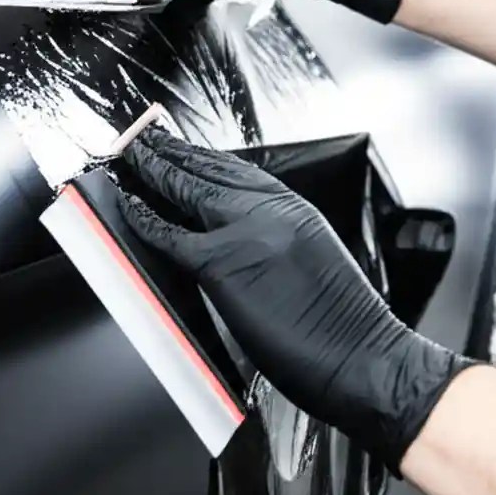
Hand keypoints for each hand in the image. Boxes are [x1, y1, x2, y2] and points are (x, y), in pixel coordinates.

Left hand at [117, 129, 471, 472]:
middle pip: (211, 168)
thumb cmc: (345, 329)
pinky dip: (146, 218)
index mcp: (298, 210)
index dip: (204, 155)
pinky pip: (172, 234)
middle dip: (173, 151)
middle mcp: (273, 211)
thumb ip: (280, 241)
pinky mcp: (224, 264)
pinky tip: (129, 205)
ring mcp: (247, 234)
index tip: (181, 144)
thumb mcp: (316, 262)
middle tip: (145, 135)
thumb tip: (243, 241)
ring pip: (189, 187)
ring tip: (132, 154)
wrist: (366, 359)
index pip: (240, 170)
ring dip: (156, 169)